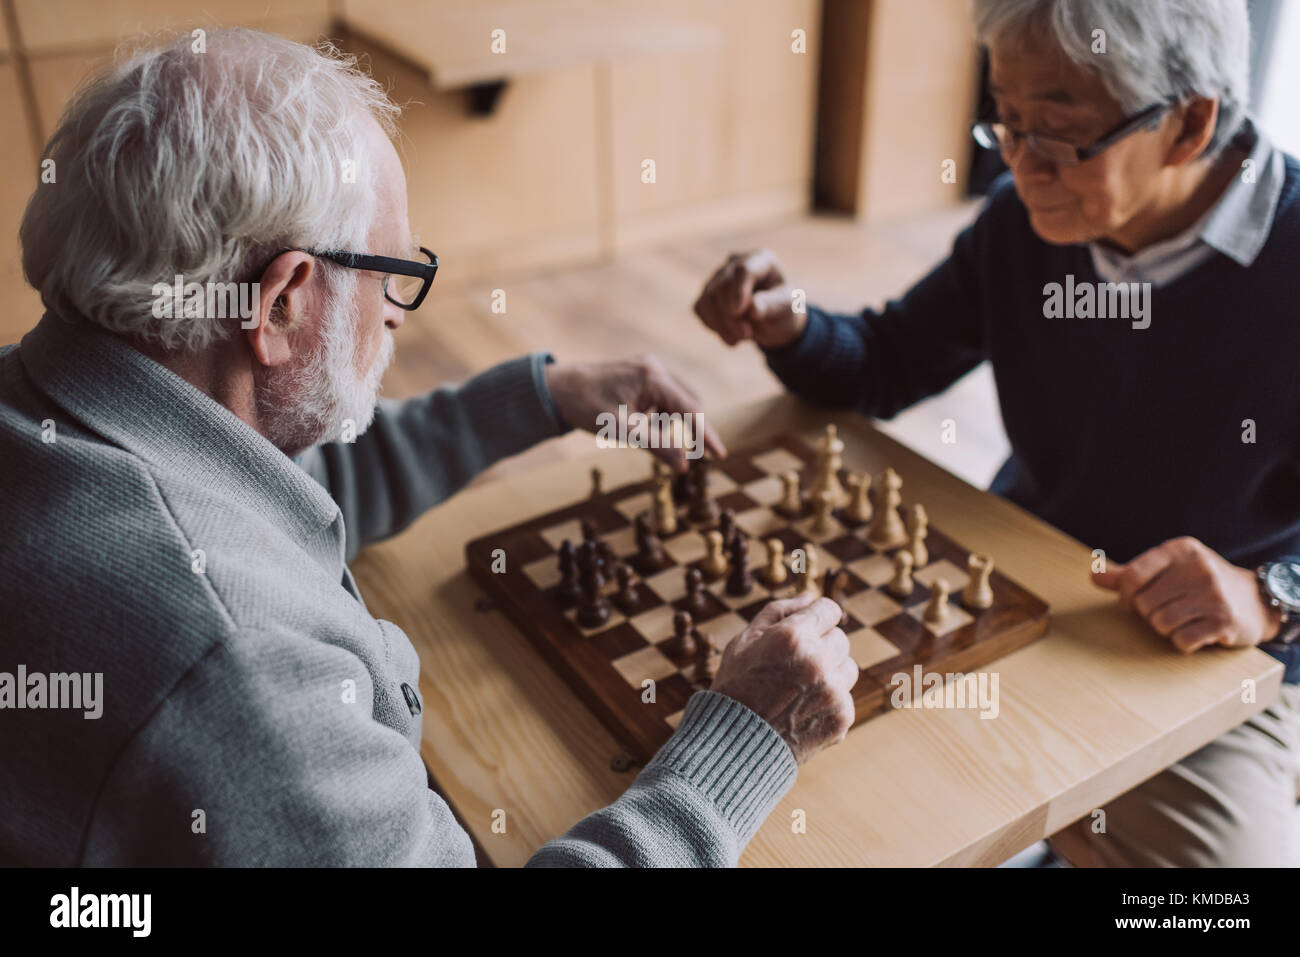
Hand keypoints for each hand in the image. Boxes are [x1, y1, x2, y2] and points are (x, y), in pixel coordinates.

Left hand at [544, 354, 725, 472]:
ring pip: (679, 400)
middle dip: (693, 430)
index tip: (720, 455)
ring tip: (656, 441)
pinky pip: (666, 397)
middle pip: (690, 403)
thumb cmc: (585, 406)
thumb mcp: (621, 431)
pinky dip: (665, 416)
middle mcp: (656, 368)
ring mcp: (650, 369)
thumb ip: (656, 446)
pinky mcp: (644, 374)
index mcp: (653, 377)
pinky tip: (648, 428)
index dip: (706, 435)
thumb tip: (684, 466)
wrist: (558, 388)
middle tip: (694, 457)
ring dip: (677, 424)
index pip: (691, 409)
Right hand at [693, 249, 805, 348]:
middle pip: (723, 286)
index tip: (738, 312)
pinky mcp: (708, 293)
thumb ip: (771, 305)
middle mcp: (736, 263)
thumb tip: (752, 308)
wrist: (773, 320)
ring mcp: (719, 277)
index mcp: (761, 260)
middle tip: (747, 335)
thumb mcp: (786, 308)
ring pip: (708, 298)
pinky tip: (731, 336)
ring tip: (740, 339)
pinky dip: (713, 326)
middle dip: (731, 316)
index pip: (743, 269)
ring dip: (721, 324)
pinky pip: (701, 308)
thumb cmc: (783, 309)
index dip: (738, 290)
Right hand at [711, 591, 856, 763]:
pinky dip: (828, 701)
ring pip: (848, 667)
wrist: (734, 746)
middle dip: (820, 646)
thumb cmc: (735, 687)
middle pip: (840, 638)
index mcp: (792, 636)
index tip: (806, 630)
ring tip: (798, 689)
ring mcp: (833, 690)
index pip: (829, 609)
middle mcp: (817, 660)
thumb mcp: (744, 641)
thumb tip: (810, 596)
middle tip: (793, 666)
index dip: (816, 618)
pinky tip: (801, 710)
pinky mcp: (842, 716)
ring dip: (830, 673)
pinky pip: (845, 696)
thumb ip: (778, 612)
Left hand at [1092, 536, 1282, 652]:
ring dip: (1165, 629)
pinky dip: (1183, 642)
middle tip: (1166, 610)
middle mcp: (1198, 567)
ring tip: (1183, 619)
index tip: (1131, 602)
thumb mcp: (1168, 569)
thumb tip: (1093, 575)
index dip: (1124, 596)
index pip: (1132, 576)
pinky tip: (1197, 631)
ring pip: (1160, 623)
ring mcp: (1214, 594)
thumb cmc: (1200, 584)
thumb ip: (1130, 574)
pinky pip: (1182, 640)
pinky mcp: (1225, 620)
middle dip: (1149, 614)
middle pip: (1144, 604)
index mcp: (1180, 550)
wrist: (1257, 600)